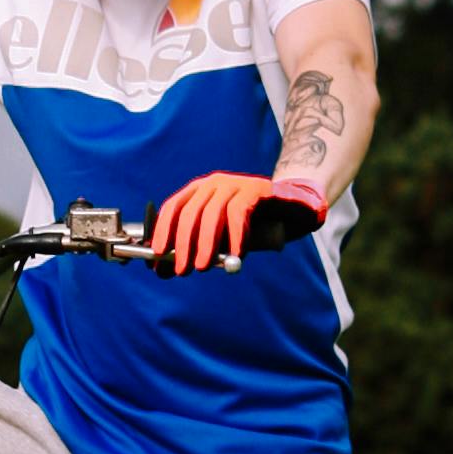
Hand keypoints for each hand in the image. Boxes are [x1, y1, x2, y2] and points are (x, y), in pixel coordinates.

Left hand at [149, 171, 324, 272]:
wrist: (296, 208)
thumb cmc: (255, 226)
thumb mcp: (223, 239)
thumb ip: (200, 250)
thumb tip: (168, 270)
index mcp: (200, 191)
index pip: (173, 207)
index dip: (162, 230)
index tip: (156, 254)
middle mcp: (214, 183)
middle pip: (189, 212)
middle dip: (182, 243)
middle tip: (181, 269)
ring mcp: (235, 183)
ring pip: (212, 213)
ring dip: (205, 243)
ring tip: (203, 267)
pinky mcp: (256, 189)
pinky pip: (239, 213)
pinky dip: (235, 236)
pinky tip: (236, 255)